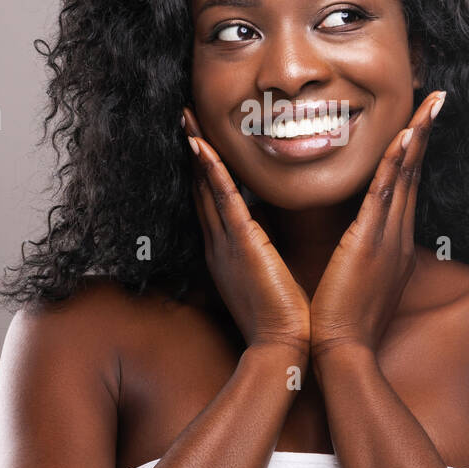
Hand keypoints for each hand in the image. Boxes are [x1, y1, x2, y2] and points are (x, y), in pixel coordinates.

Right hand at [182, 107, 310, 358]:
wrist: (282, 351)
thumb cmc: (283, 323)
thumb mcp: (269, 282)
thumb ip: (265, 259)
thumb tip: (271, 245)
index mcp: (228, 253)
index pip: (214, 202)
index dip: (205, 170)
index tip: (200, 140)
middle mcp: (220, 245)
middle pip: (202, 188)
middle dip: (194, 152)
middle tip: (184, 116)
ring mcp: (226, 244)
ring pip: (208, 187)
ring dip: (197, 151)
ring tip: (186, 117)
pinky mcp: (242, 245)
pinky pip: (224, 200)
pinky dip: (212, 172)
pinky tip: (202, 146)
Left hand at [309, 91, 444, 358]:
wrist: (342, 354)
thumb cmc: (344, 323)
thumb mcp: (360, 282)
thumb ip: (362, 257)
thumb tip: (358, 243)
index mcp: (392, 244)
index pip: (404, 187)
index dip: (413, 152)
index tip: (419, 122)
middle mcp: (397, 236)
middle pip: (413, 173)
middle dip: (425, 133)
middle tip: (438, 98)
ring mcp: (388, 238)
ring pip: (405, 177)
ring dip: (416, 137)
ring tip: (429, 104)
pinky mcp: (371, 244)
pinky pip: (385, 195)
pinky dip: (396, 164)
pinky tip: (405, 138)